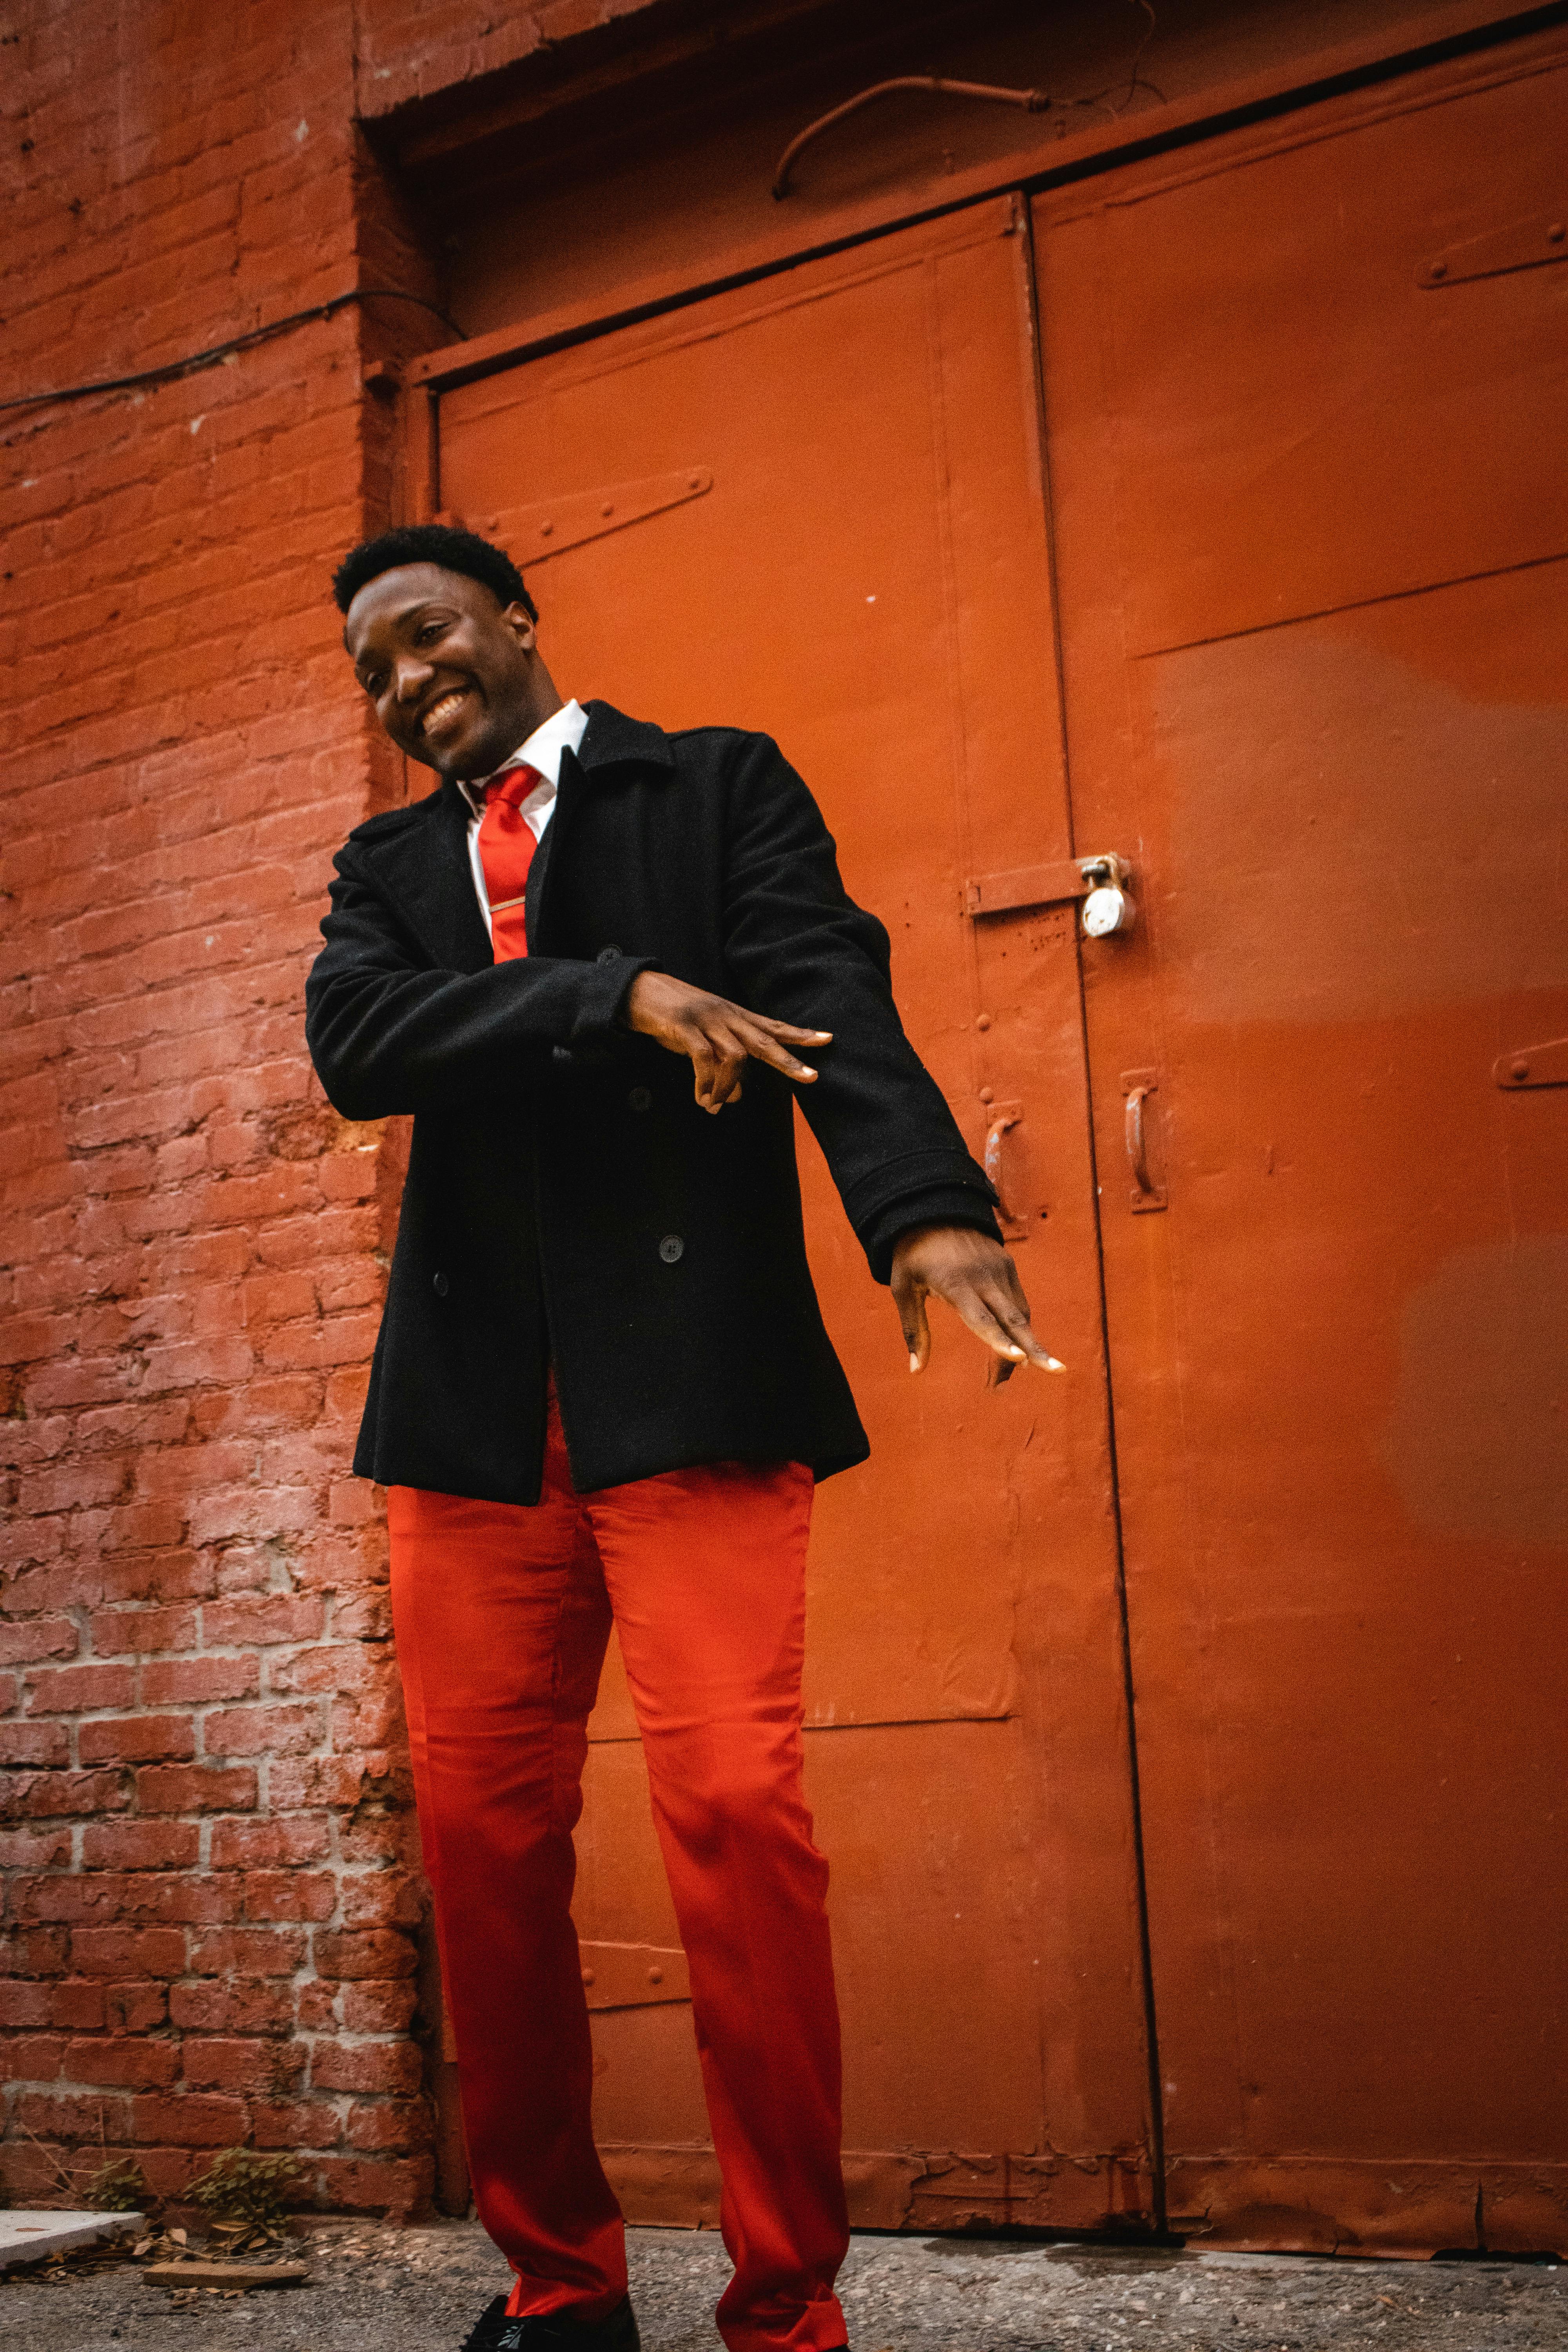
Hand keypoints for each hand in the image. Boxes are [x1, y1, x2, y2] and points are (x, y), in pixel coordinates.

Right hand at [624, 970, 831, 1114]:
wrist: (636, 992)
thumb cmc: (673, 1019)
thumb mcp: (702, 1041)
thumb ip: (723, 1065)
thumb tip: (738, 1095)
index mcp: (734, 1015)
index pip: (772, 1025)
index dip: (799, 1034)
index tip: (827, 1039)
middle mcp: (726, 1015)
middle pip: (764, 1039)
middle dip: (788, 1060)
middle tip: (810, 1078)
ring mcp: (706, 1019)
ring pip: (735, 1055)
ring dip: (728, 1087)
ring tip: (716, 1105)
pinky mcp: (684, 1027)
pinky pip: (704, 1058)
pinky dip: (706, 1082)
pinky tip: (703, 1097)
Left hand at [891, 1224, 1064, 1383]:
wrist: (933, 1208)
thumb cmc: (913, 1253)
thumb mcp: (903, 1288)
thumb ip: (913, 1330)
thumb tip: (916, 1370)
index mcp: (955, 1283)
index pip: (981, 1318)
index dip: (999, 1341)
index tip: (1020, 1359)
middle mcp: (983, 1277)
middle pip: (1014, 1319)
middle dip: (1036, 1348)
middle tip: (1058, 1371)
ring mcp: (999, 1269)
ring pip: (1020, 1313)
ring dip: (1025, 1343)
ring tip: (1018, 1371)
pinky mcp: (1007, 1264)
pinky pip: (1018, 1300)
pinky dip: (1020, 1324)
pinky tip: (1018, 1344)